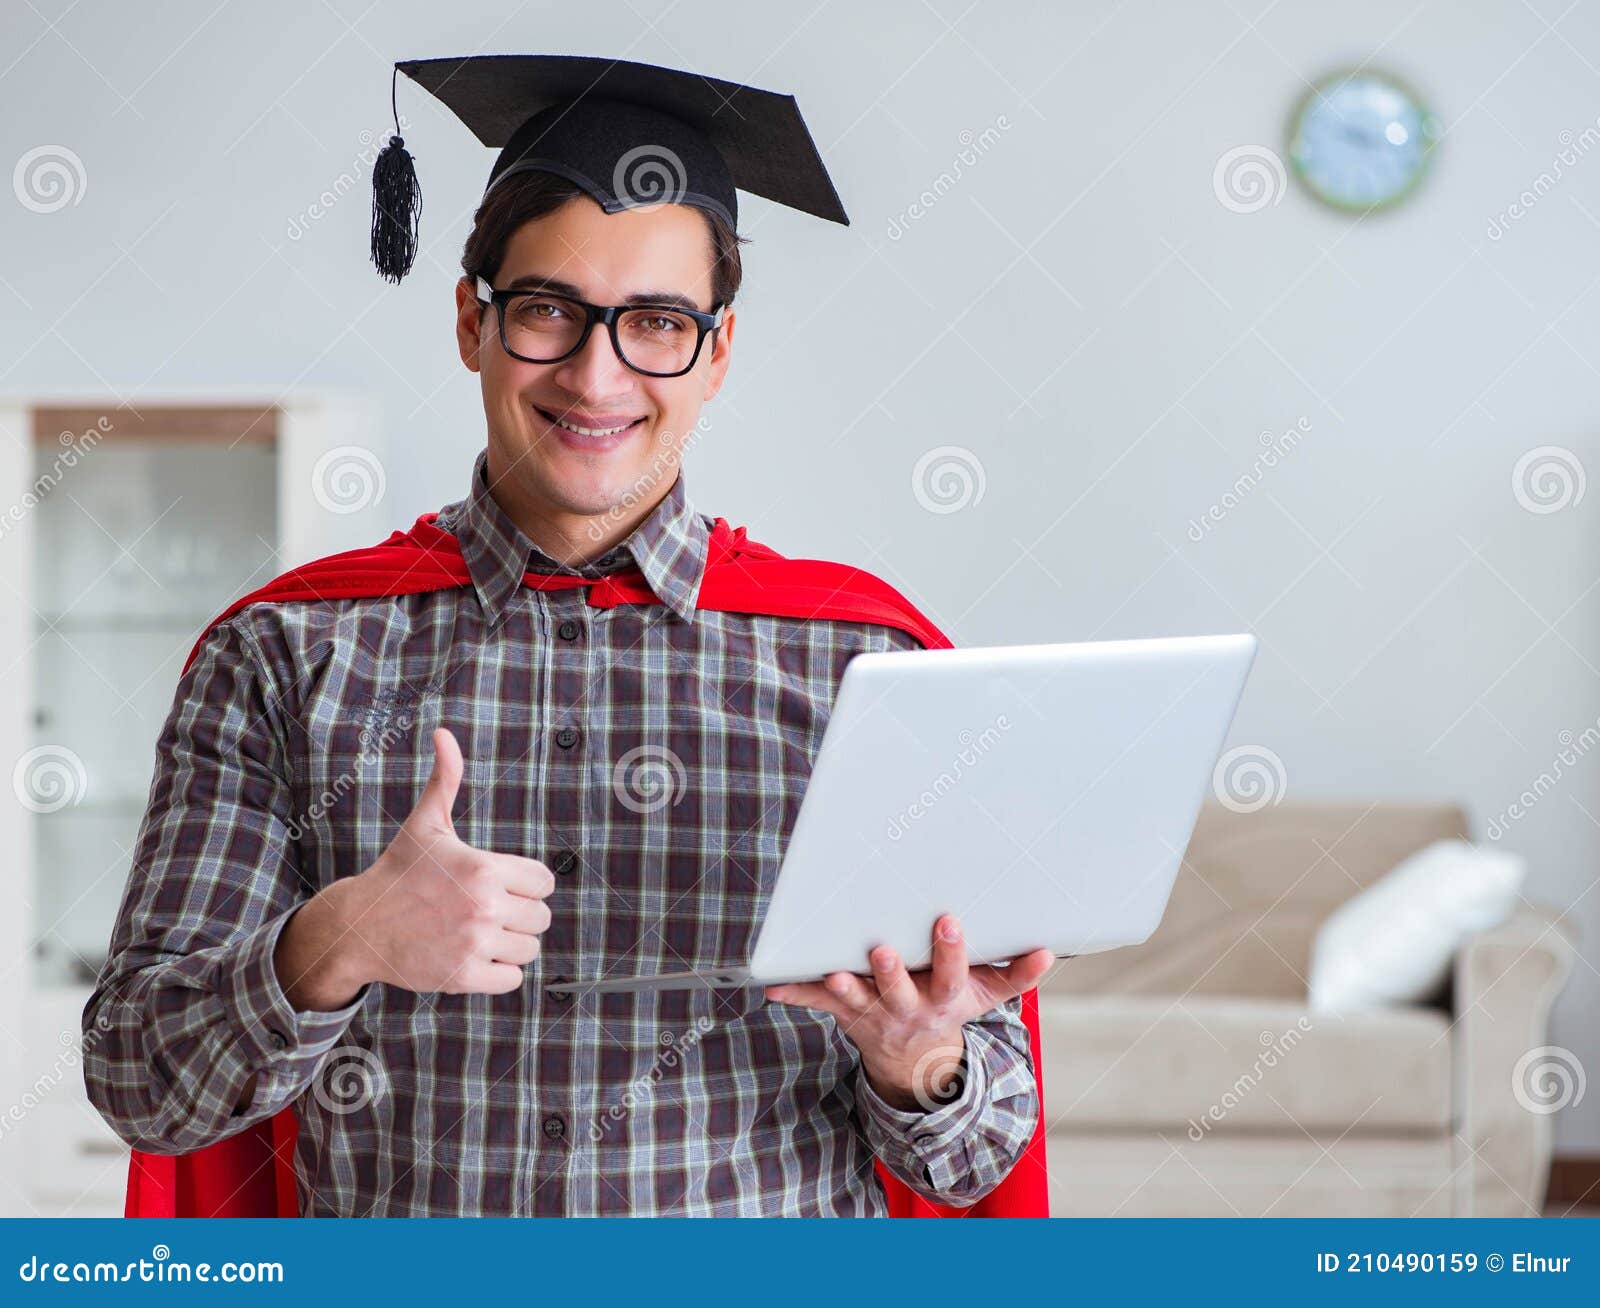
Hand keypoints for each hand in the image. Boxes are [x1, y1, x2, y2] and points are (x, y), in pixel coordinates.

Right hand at [276, 728, 554, 1006]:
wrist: (359, 926)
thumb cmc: (398, 873)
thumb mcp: (425, 824)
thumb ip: (446, 779)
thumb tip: (444, 733)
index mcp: (483, 868)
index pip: (544, 882)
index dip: (526, 884)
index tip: (501, 885)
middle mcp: (483, 906)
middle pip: (542, 917)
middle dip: (520, 915)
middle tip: (487, 910)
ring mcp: (474, 943)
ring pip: (530, 949)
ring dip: (511, 945)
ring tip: (480, 933)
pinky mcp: (464, 976)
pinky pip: (512, 979)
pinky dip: (499, 972)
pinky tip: (474, 956)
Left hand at [763, 914, 1053, 1111]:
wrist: (914, 1060)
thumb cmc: (950, 1007)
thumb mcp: (986, 997)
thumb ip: (1017, 975)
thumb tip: (1049, 951)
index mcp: (942, 1000)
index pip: (950, 975)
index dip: (950, 951)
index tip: (948, 921)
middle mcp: (906, 1009)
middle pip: (898, 992)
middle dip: (890, 972)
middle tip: (882, 950)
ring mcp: (872, 1014)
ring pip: (854, 1001)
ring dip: (842, 986)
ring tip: (831, 970)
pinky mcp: (844, 1013)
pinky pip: (816, 1002)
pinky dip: (795, 992)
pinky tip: (771, 983)